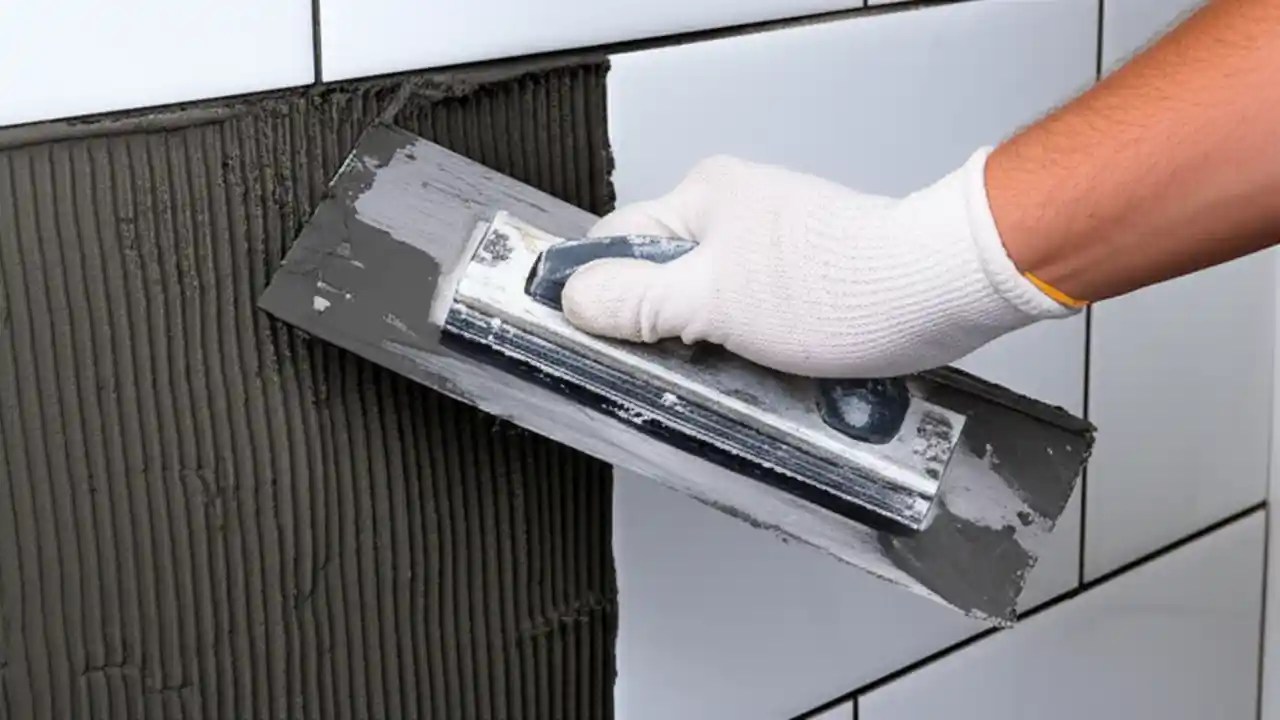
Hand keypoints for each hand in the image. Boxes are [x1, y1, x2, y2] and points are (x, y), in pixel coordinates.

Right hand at [560, 149, 1075, 377]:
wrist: (936, 293)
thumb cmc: (838, 286)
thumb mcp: (711, 300)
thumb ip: (635, 302)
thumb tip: (575, 298)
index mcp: (702, 197)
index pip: (615, 242)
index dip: (599, 293)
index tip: (597, 340)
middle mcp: (733, 212)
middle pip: (660, 278)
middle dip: (659, 329)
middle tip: (672, 366)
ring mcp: (769, 246)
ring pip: (704, 304)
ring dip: (706, 345)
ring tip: (727, 371)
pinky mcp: (801, 280)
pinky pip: (747, 317)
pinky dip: (746, 349)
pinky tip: (760, 371)